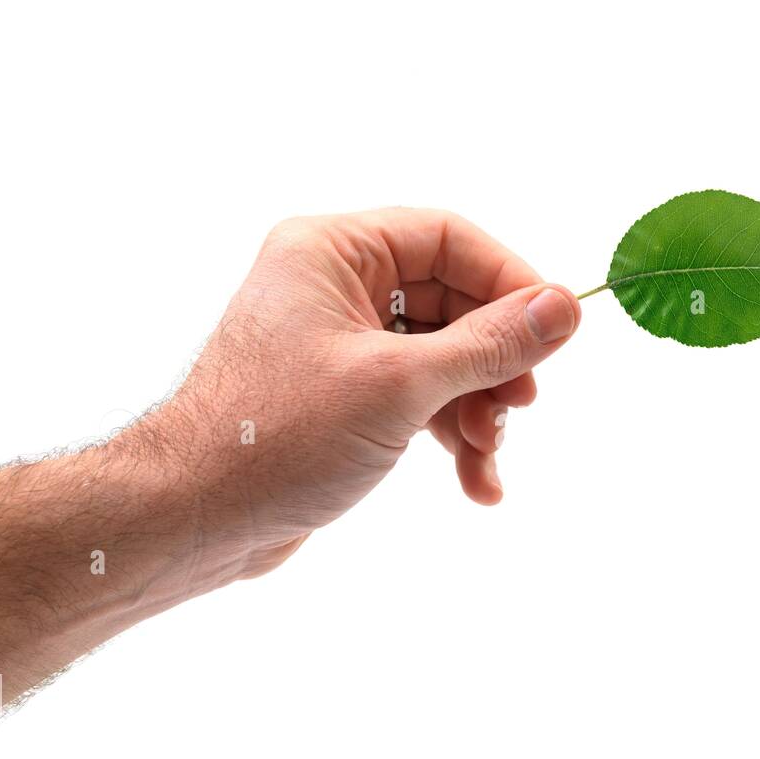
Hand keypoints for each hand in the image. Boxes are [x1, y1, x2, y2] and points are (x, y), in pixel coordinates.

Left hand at [135, 208, 581, 577]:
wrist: (196, 519)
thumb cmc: (277, 437)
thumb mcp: (401, 385)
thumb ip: (489, 344)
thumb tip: (563, 308)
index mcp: (332, 252)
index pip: (447, 239)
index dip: (509, 281)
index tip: (554, 331)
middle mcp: (333, 286)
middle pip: (450, 302)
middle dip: (493, 361)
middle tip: (521, 405)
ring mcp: (338, 345)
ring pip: (440, 357)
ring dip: (476, 409)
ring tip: (489, 456)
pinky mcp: (342, 398)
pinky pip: (416, 398)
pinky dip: (449, 435)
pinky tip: (476, 483)